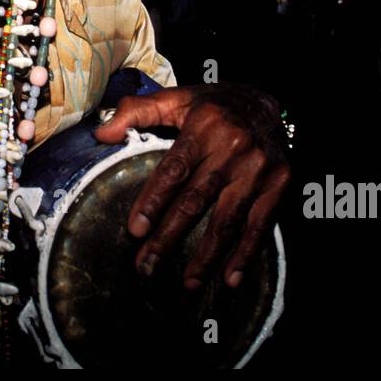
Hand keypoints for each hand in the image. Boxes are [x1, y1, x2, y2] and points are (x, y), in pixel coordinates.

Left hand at [93, 83, 290, 289]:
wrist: (267, 102)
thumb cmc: (212, 106)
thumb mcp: (175, 98)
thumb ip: (137, 112)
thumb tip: (102, 135)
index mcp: (204, 126)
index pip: (174, 170)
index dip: (153, 201)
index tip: (135, 230)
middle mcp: (234, 147)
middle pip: (195, 201)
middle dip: (169, 237)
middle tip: (146, 266)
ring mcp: (258, 169)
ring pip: (227, 220)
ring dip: (206, 256)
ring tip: (187, 282)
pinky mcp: (279, 184)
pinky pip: (260, 225)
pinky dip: (245, 255)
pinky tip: (229, 279)